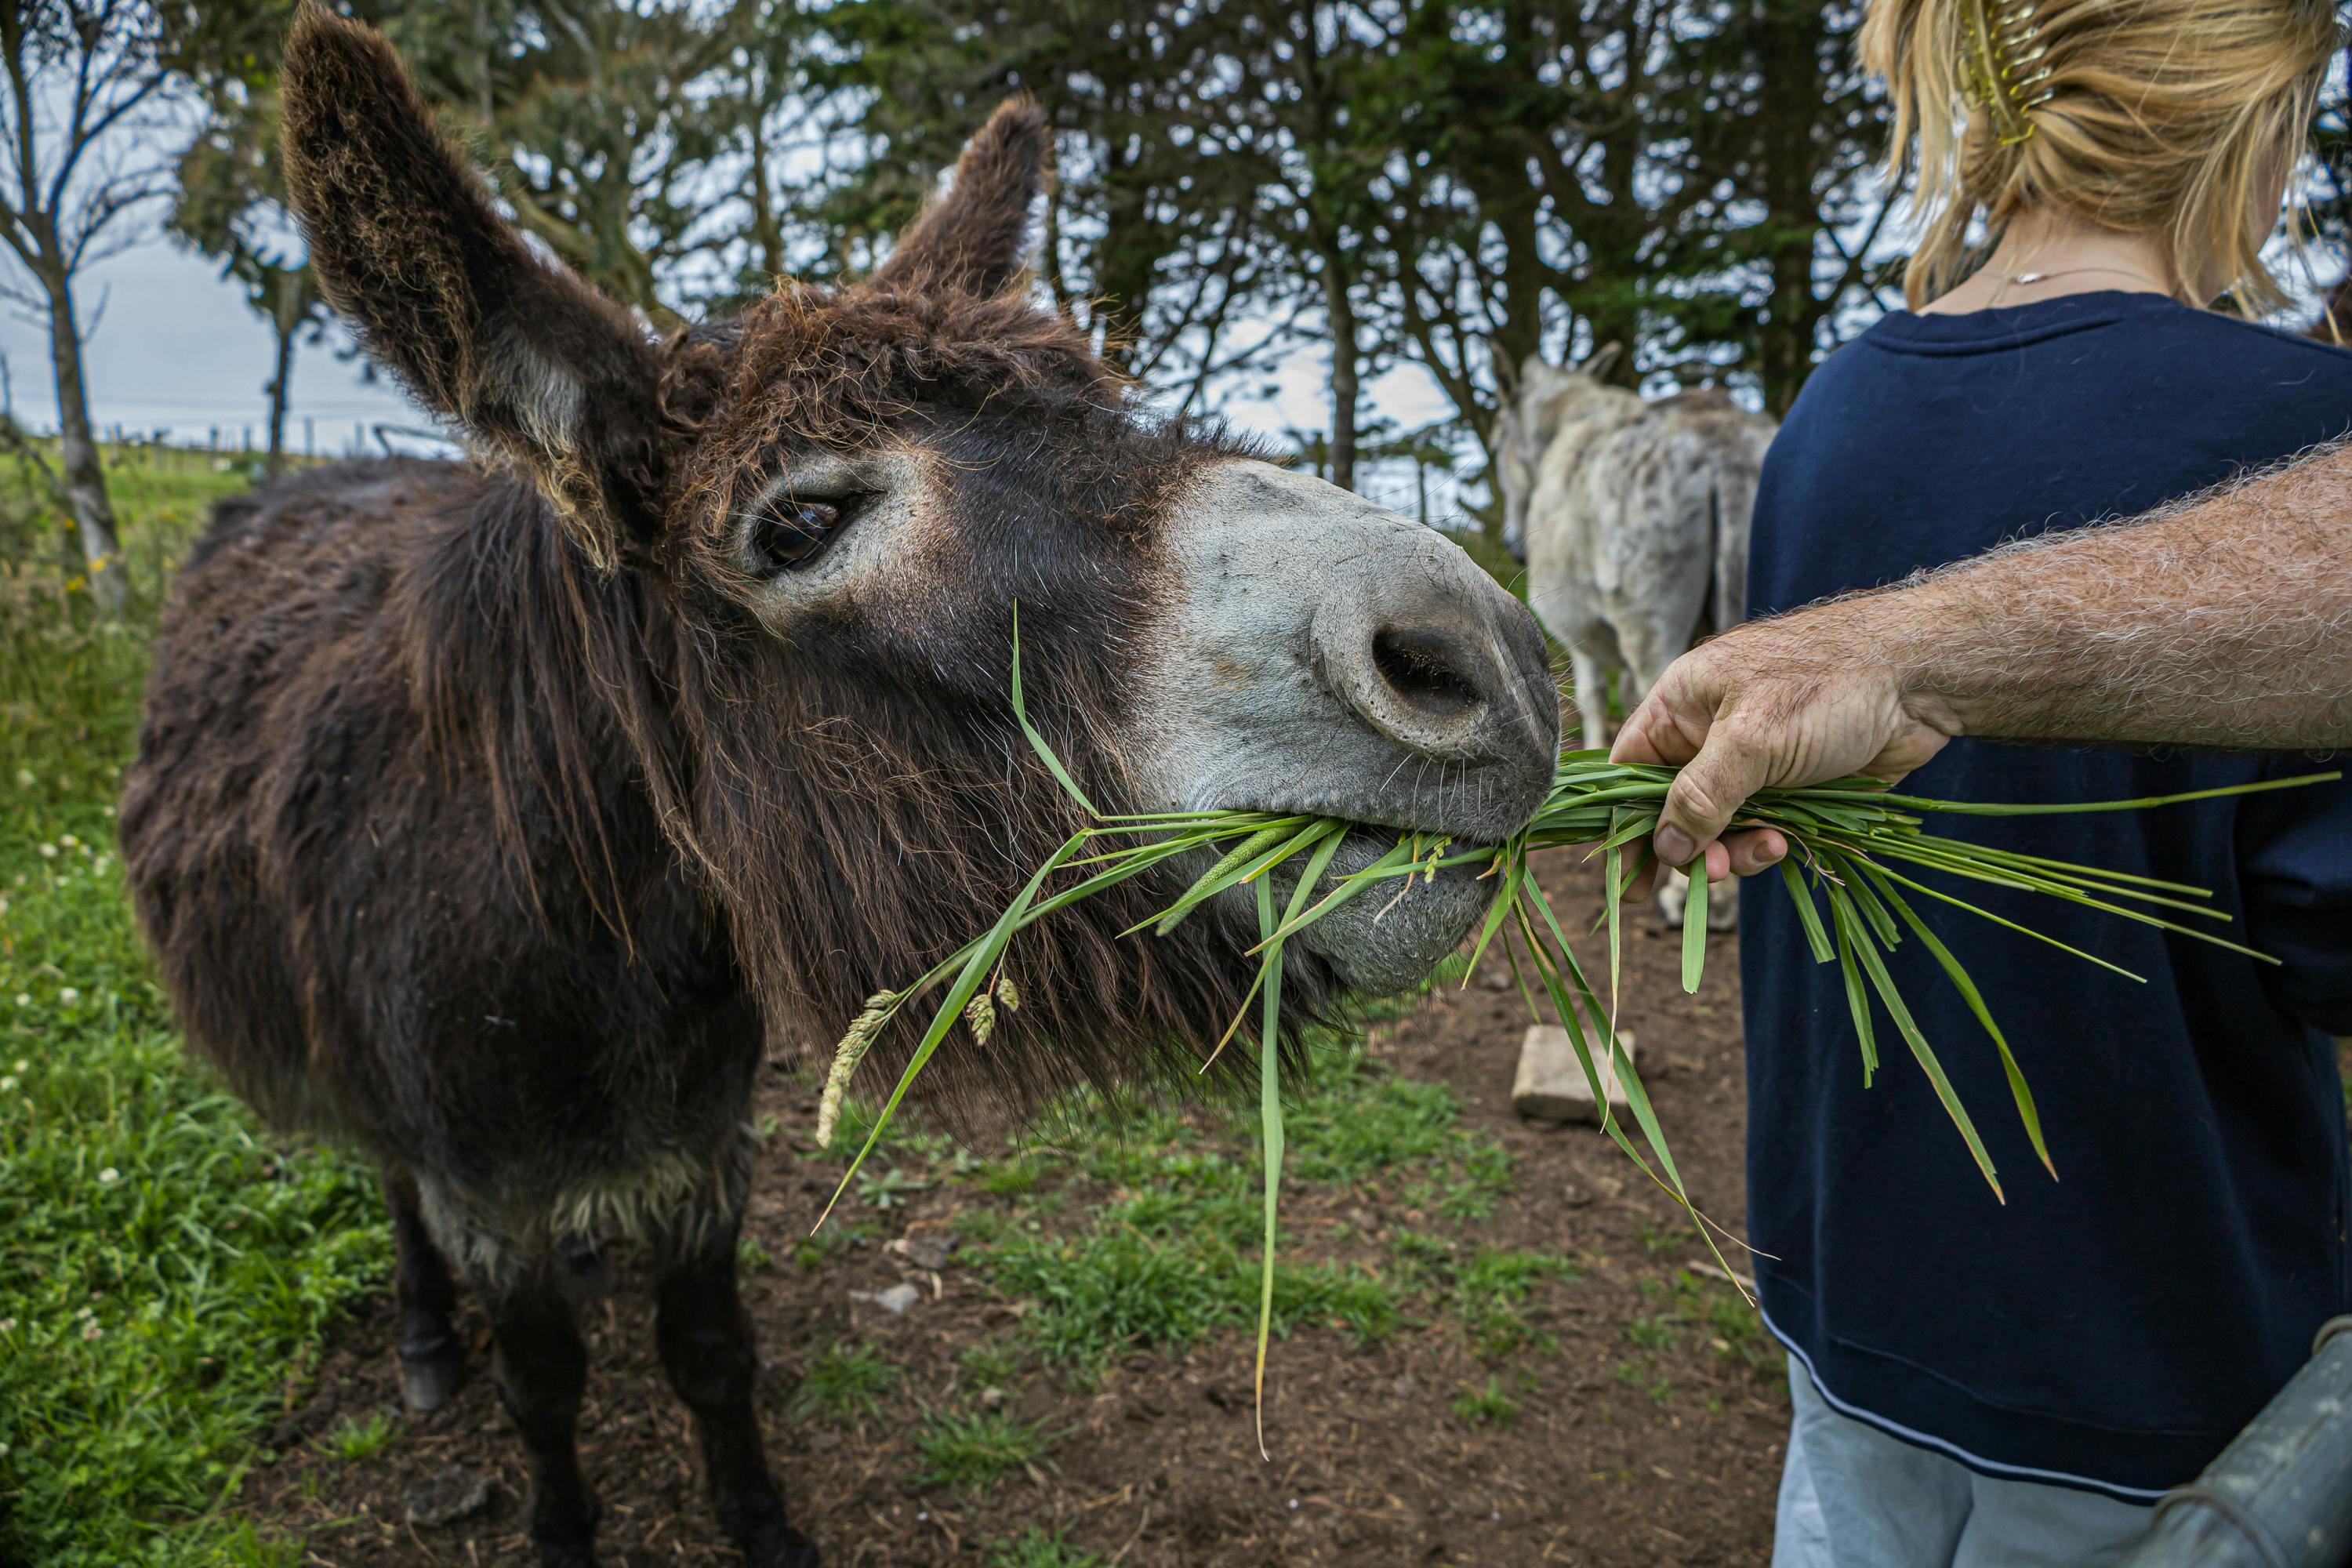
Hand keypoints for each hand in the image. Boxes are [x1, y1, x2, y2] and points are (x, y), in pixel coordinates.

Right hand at [1610, 603, 1960, 877]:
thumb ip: (1701, 796)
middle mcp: (1710, 732)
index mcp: (1682, 704)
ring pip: (1721, 825)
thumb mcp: (1751, 740)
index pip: (1630, 771)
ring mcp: (1753, 760)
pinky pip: (1763, 828)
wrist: (1920, 678)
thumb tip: (1665, 846)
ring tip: (1768, 849)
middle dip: (1691, 846)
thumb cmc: (1828, 685)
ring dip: (1736, 848)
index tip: (1630, 877)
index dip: (1625, 823)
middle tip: (1713, 874)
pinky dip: (1768, 843)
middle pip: (1674, 807)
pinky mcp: (1792, 785)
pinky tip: (1788, 843)